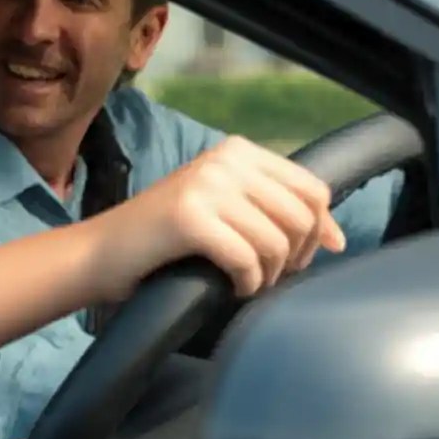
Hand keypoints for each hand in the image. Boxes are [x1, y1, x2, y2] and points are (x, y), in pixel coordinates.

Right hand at [96, 136, 344, 300]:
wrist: (100, 253)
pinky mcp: (189, 218)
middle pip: (301, 216)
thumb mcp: (223, 208)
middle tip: (268, 275)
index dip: (320, 229)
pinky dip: (247, 284)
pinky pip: (248, 259)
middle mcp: (224, 160)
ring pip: (277, 241)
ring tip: (247, 282)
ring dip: (269, 274)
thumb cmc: (163, 239)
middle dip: (295, 256)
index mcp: (237, 150)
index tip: (304, 260)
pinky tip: (231, 287)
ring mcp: (206, 186)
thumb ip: (273, 209)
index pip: (312, 187)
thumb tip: (338, 239)